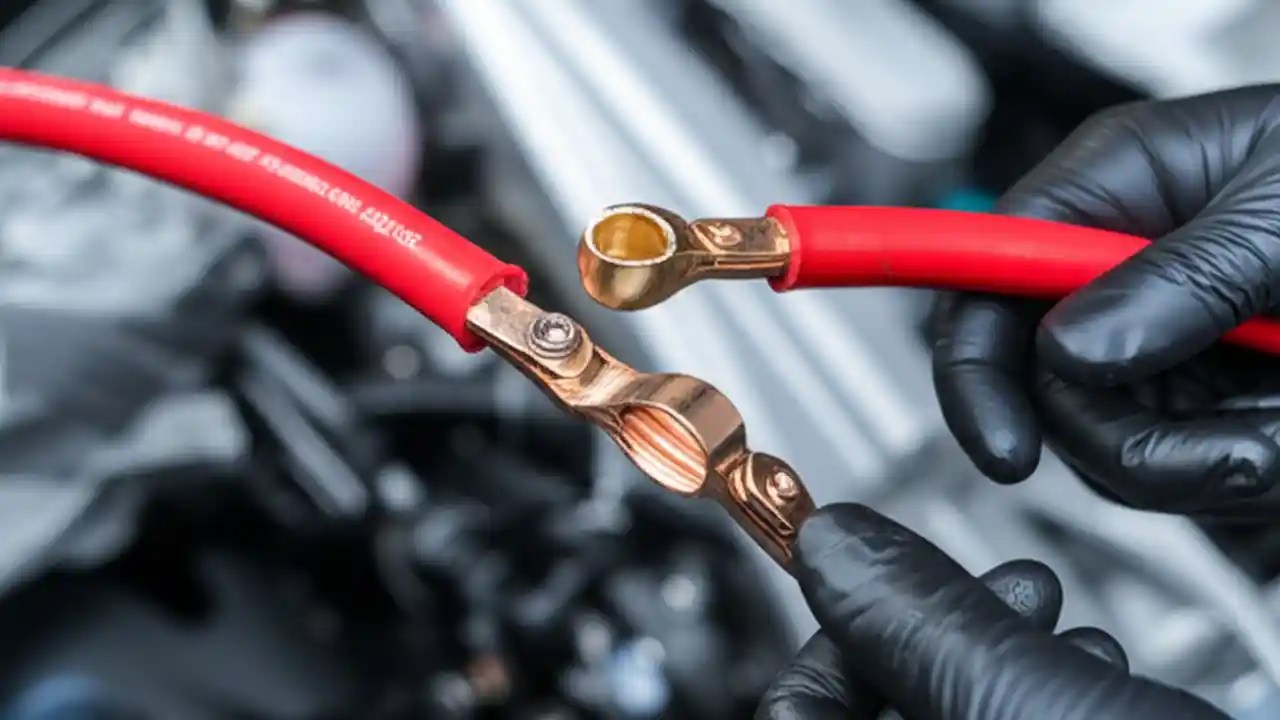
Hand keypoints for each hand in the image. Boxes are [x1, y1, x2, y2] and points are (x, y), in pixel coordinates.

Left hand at [757, 504, 1227, 719]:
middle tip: (998, 583)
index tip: (874, 575)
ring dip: (999, 668)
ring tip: (1064, 622)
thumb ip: (917, 624)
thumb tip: (834, 546)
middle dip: (934, 641)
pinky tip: (1097, 672)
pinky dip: (1042, 709)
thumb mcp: (1031, 710)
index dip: (830, 638)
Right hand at [931, 86, 1279, 513]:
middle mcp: (1120, 271)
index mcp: (1116, 191)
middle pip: (1045, 388)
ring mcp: (1161, 339)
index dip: (973, 367)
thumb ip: (1183, 277)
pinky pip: (1187, 468)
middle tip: (1230, 444)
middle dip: (1129, 438)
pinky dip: (1247, 468)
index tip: (1006, 449)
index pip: (985, 277)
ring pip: (1116, 445)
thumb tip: (1074, 350)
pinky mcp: (1209, 395)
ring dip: (1209, 460)